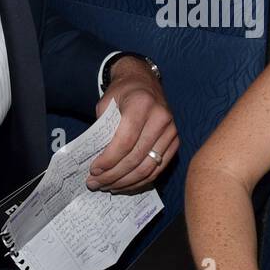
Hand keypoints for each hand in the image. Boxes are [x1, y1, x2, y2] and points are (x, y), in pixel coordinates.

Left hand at [87, 58, 176, 190]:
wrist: (144, 82)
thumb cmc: (123, 93)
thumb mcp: (106, 104)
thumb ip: (102, 130)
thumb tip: (97, 161)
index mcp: (142, 104)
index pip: (125, 140)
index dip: (109, 159)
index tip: (93, 170)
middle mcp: (160, 118)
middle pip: (136, 157)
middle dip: (113, 175)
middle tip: (95, 183)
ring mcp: (171, 131)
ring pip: (148, 167)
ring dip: (125, 182)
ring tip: (107, 186)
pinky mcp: (175, 142)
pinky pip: (157, 169)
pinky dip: (140, 181)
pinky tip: (124, 184)